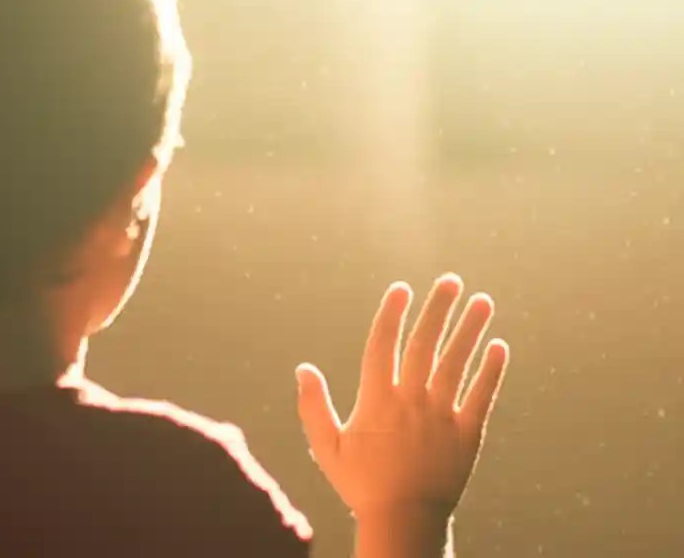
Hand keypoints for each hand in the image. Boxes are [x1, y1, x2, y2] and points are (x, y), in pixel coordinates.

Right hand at [295, 274, 509, 519]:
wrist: (404, 521)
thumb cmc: (360, 485)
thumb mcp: (326, 446)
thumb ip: (313, 406)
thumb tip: (303, 368)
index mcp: (376, 399)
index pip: (383, 343)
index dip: (392, 313)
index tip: (402, 288)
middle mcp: (411, 399)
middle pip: (425, 343)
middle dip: (439, 308)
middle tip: (451, 281)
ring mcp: (441, 415)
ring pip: (458, 362)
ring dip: (471, 329)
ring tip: (483, 301)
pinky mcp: (467, 433)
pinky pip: (482, 394)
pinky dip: (492, 369)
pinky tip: (500, 346)